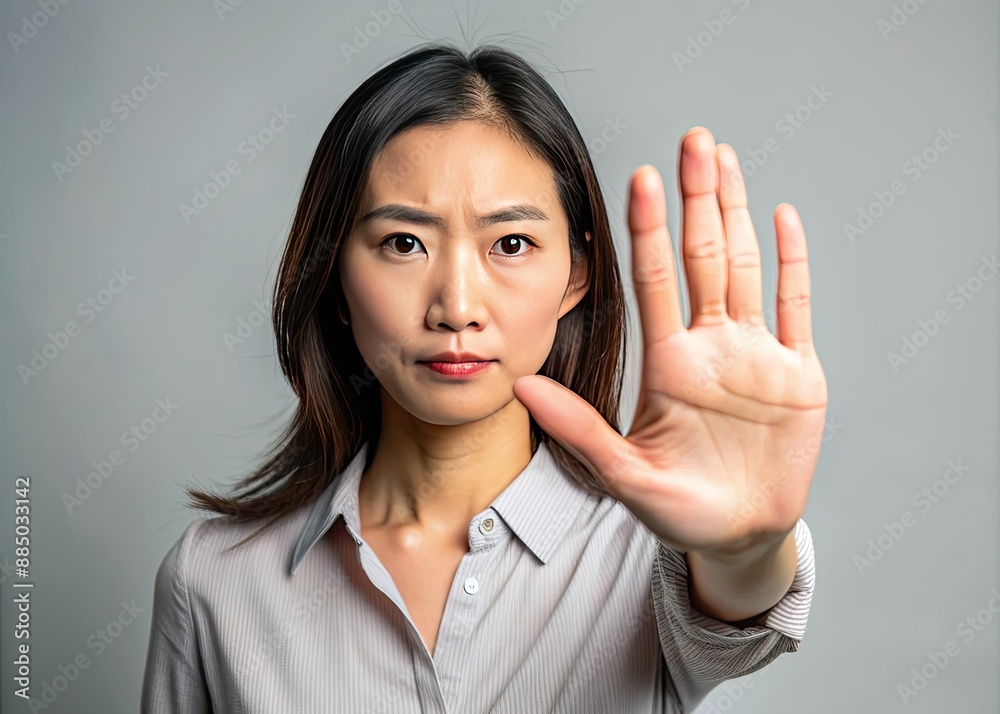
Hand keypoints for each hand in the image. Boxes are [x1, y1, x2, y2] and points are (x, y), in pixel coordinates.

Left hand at [513, 127, 826, 557]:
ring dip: (737, 212)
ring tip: (726, 158)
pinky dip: (792, 264)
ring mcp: (756, 356)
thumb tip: (520, 384)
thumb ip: (579, 428)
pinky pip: (796, 308)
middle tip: (692, 139)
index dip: (649, 230)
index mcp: (670, 364)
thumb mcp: (623, 472)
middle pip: (704, 257)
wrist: (737, 534)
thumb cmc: (677, 509)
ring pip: (747, 267)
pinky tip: (781, 218)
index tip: (639, 178)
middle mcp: (711, 347)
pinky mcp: (799, 375)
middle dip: (697, 198)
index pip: (655, 281)